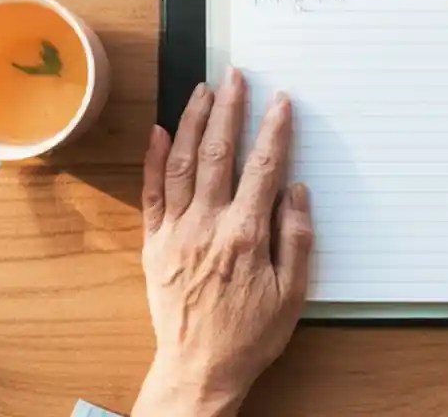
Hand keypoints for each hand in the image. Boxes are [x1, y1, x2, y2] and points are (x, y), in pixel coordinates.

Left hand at [133, 68, 312, 416]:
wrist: (198, 369)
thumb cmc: (249, 335)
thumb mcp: (292, 295)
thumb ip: (296, 239)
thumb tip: (295, 192)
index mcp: (244, 236)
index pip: (262, 167)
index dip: (273, 130)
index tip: (280, 102)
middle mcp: (206, 225)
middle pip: (218, 153)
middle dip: (229, 110)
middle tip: (236, 77)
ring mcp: (176, 232)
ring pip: (181, 163)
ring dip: (192, 122)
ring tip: (202, 91)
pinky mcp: (155, 244)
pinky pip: (151, 194)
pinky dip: (154, 159)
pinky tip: (159, 132)